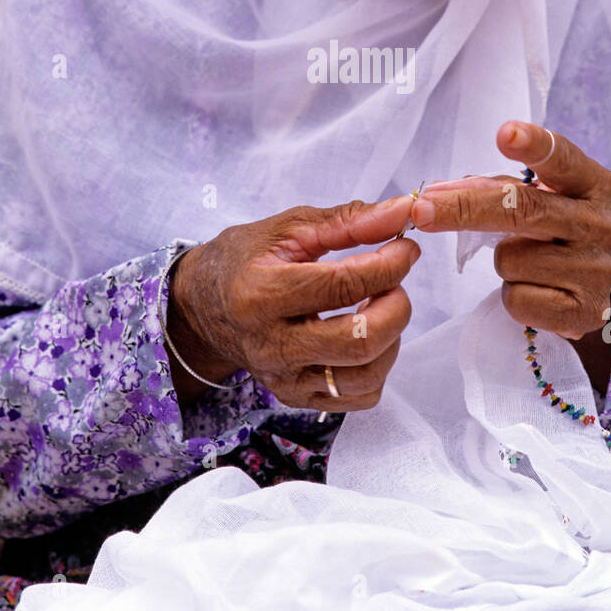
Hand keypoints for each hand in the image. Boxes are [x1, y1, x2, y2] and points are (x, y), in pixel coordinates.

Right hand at [166, 196, 419, 410]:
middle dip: (396, 306)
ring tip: (380, 306)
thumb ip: (348, 220)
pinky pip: (360, 397)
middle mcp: (271, 345)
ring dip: (391, 337)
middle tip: (394, 281)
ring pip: (366, 375)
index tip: (406, 248)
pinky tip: (364, 334)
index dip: (388, 265)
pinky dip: (378, 365)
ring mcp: (284, 379)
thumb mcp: (288, 227)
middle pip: (359, 341)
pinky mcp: (297, 398)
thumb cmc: (245, 259)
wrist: (204, 307)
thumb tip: (403, 212)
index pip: (342, 286)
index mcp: (261, 294)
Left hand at [410, 122, 610, 390]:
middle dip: (466, 207)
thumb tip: (436, 196)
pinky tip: (534, 290)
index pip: (562, 158)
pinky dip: (512, 295)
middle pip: (524, 209)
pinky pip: (517, 299)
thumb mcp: (537, 199)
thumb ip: (497, 189)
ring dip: (502, 261)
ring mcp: (597, 270)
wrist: (591, 289)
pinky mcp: (584, 312)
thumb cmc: (552, 230)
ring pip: (511, 260)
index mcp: (593, 184)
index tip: (505, 133)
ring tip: (526, 262)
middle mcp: (603, 223)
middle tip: (423, 209)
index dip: (533, 145)